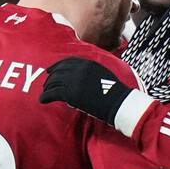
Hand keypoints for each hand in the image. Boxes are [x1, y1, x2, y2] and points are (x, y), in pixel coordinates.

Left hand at [40, 57, 169, 124]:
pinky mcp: (73, 93)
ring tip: (42, 93)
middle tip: (45, 82)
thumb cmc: (124, 98)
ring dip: (47, 86)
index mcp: (94, 62)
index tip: (53, 71)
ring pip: (54, 80)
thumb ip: (104, 76)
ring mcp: (77, 80)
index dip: (60, 66)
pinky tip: (42, 100)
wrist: (126, 109)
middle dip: (50, 75)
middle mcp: (84, 67)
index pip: (71, 59)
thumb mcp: (115, 79)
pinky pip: (54, 92)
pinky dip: (46, 96)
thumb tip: (101, 78)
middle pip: (60, 68)